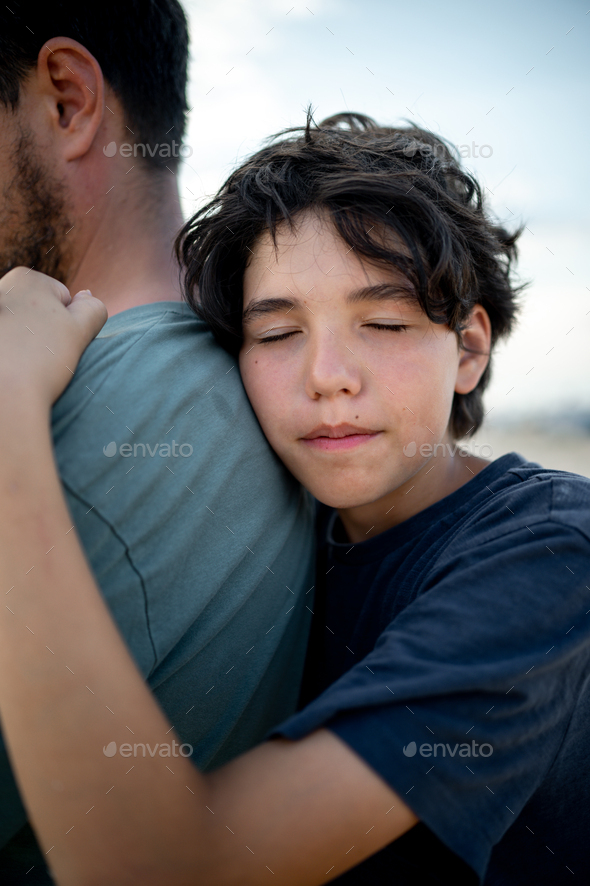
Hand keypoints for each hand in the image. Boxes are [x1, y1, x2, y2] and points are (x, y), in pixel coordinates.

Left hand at [0, 267, 106, 409]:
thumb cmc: (43, 361)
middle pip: (36, 311)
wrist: (4, 397)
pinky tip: (7, 366)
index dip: (68, 325)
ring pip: (17, 327)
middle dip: (42, 330)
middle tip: (41, 355)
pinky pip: (5, 341)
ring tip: (22, 363)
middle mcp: (0, 287)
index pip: (63, 300)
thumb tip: (88, 296)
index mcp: (26, 278)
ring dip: (22, 341)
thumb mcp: (80, 331)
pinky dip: (7, 352)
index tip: (57, 343)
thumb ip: (93, 309)